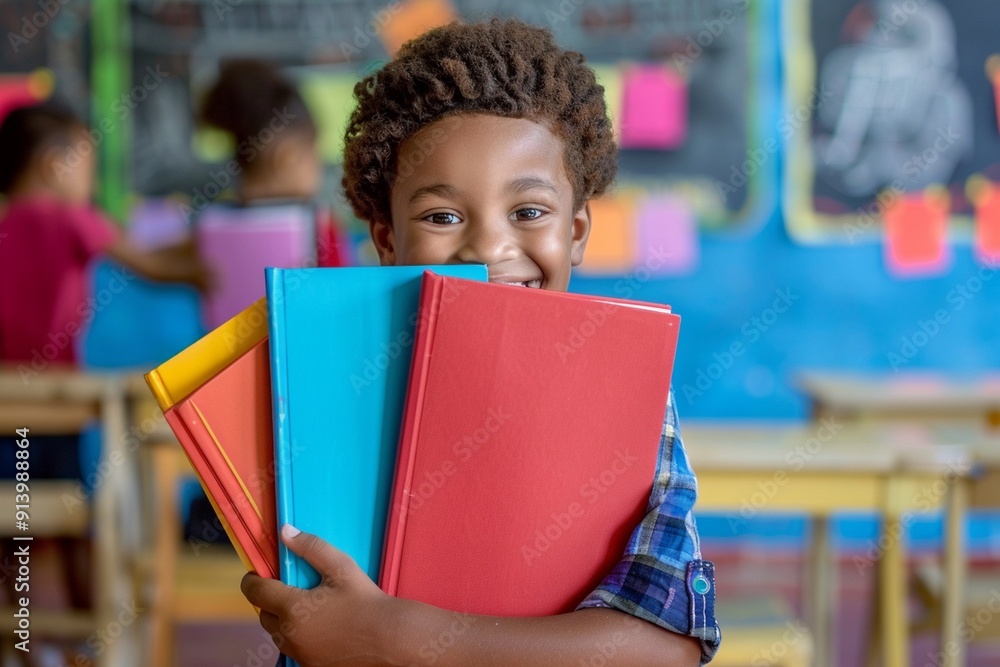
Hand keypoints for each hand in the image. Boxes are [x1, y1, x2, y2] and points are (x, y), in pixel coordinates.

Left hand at [241, 525, 401, 665]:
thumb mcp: (341, 567)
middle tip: (288, 587)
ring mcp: (300, 654)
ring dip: (282, 619)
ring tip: (305, 606)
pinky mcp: (311, 665)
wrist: (390, 638)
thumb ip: (311, 548)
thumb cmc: (367, 601)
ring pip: (277, 634)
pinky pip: (293, 648)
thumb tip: (286, 533)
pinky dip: (297, 636)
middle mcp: (290, 635)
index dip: (252, 580)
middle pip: (263, 614)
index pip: (256, 592)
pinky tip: (318, 625)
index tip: (256, 573)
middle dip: (270, 599)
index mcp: (293, 609)